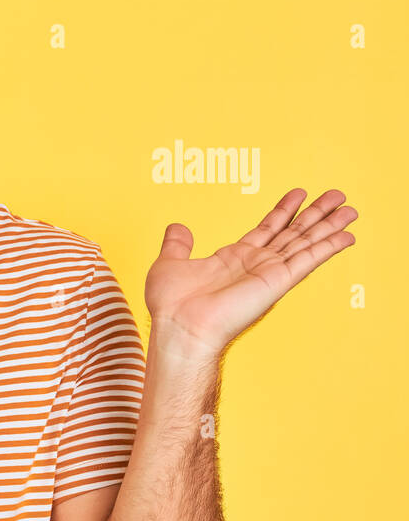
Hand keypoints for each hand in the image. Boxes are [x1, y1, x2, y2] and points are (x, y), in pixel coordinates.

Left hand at [145, 188, 357, 357]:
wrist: (178, 327)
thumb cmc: (170, 305)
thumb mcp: (170, 263)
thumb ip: (178, 244)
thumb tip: (177, 228)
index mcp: (233, 259)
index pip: (266, 229)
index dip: (284, 211)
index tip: (299, 194)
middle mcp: (255, 265)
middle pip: (293, 233)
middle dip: (315, 214)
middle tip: (337, 195)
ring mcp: (268, 273)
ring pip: (305, 242)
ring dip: (329, 226)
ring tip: (350, 209)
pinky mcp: (277, 281)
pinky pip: (307, 259)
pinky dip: (328, 246)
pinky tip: (346, 236)